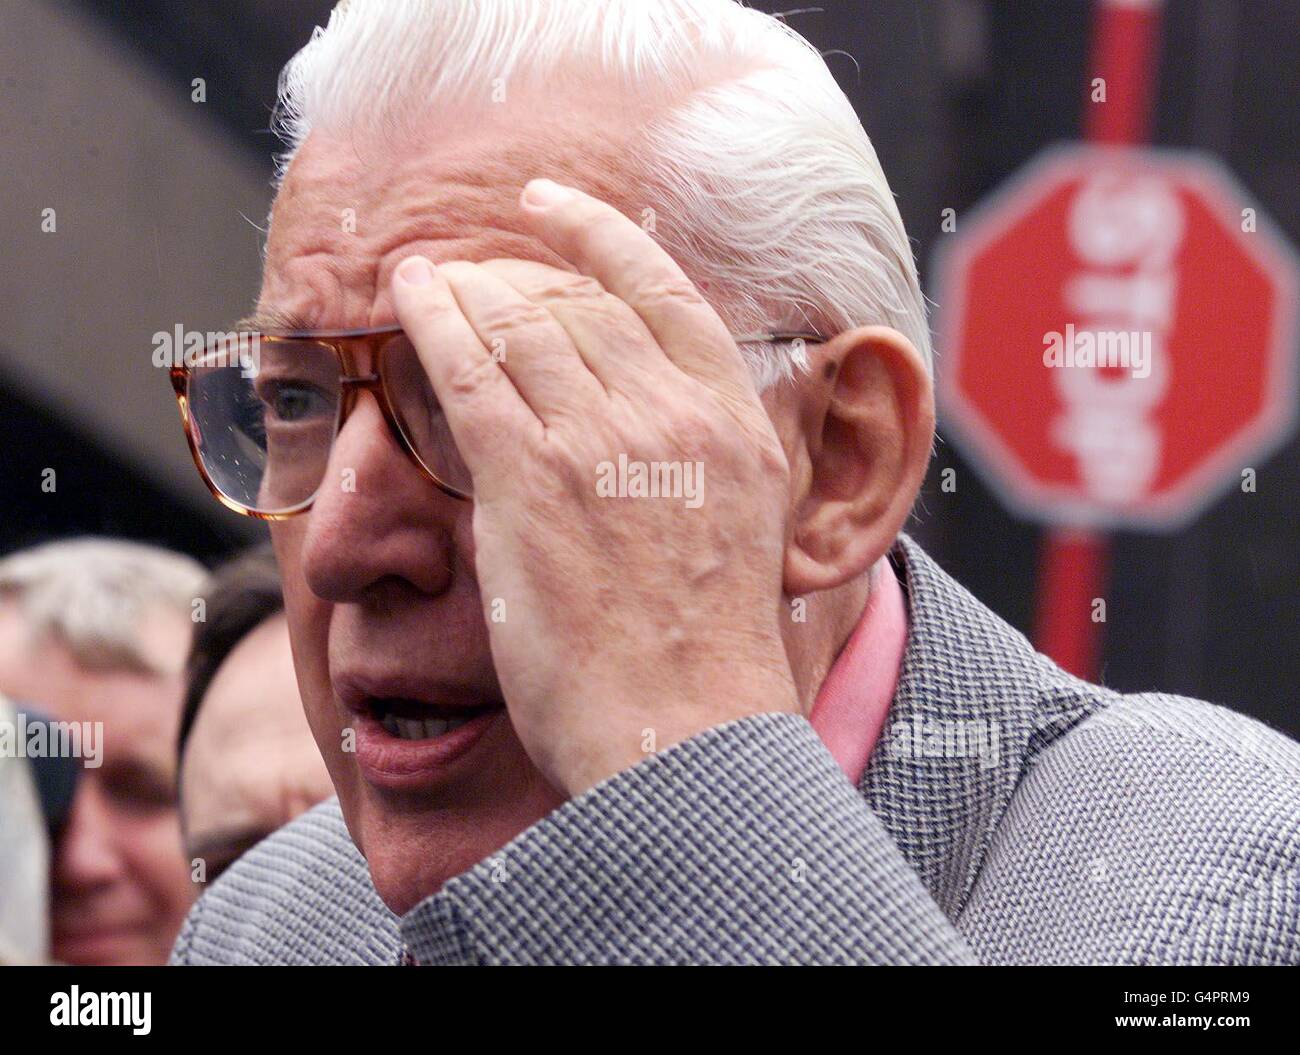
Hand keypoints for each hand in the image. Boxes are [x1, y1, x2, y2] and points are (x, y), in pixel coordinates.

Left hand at [391, 179, 798, 795]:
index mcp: (733, 422)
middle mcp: (672, 413)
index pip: (663, 289)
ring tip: (433, 278)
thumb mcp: (735, 531)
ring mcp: (602, 442)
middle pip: (579, 303)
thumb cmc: (707, 655)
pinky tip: (408, 294)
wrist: (688, 731)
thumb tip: (626, 421)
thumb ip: (691, 460)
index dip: (600, 232)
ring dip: (468, 292)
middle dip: (515, 274)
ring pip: (520, 327)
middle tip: (472, 269)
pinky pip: (468, 371)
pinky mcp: (532, 480)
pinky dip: (432, 321)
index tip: (555, 208)